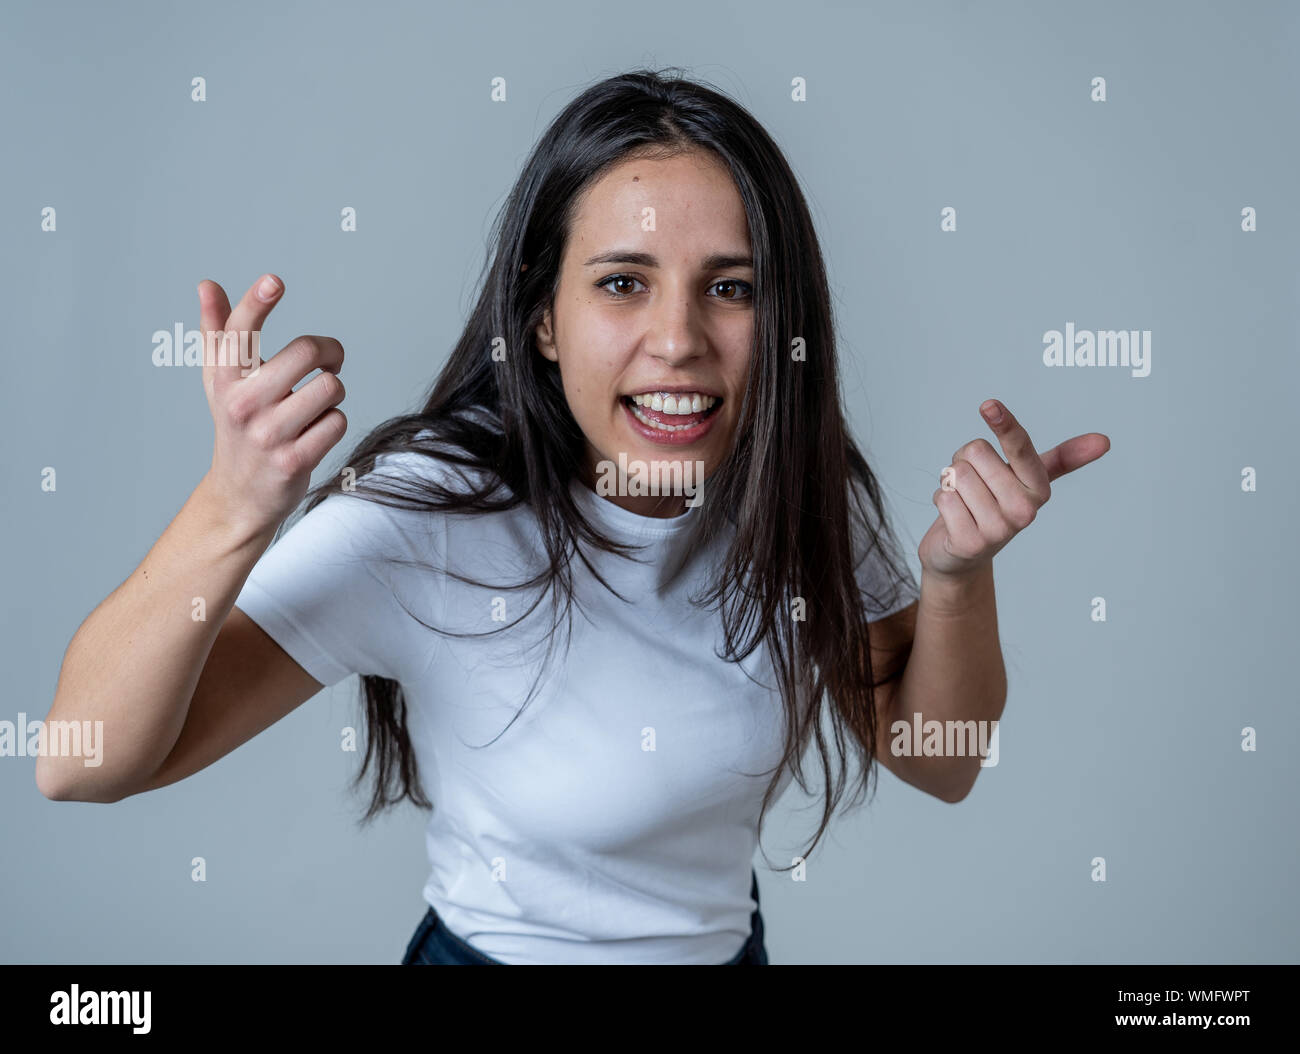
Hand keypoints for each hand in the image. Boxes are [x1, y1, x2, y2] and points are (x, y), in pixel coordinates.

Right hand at [197, 274, 347, 537]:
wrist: (240, 495)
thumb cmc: (238, 426)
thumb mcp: (221, 381)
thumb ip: (219, 332)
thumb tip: (207, 285)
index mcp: (225, 378)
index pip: (240, 331)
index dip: (257, 302)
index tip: (275, 281)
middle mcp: (242, 403)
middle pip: (306, 352)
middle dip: (329, 352)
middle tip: (329, 360)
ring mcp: (268, 434)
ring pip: (330, 387)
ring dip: (333, 394)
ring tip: (317, 405)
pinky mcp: (293, 460)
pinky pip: (337, 422)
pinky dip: (334, 424)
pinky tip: (315, 434)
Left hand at [918, 399, 1109, 579]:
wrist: (963, 554)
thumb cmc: (995, 505)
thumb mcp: (1028, 479)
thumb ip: (1064, 457)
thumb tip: (1105, 440)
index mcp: (1039, 488)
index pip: (1020, 447)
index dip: (1005, 424)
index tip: (989, 405)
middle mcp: (1024, 510)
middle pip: (975, 451)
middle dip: (965, 460)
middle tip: (975, 483)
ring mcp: (998, 529)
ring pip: (957, 473)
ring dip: (951, 482)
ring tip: (965, 500)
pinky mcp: (970, 542)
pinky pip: (943, 497)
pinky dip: (941, 500)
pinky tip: (953, 518)